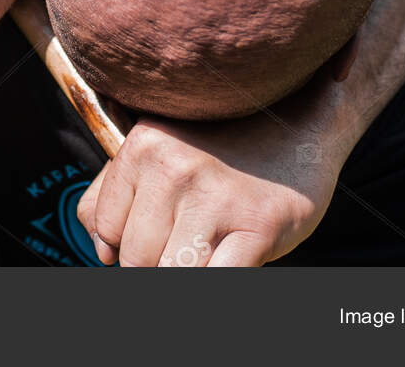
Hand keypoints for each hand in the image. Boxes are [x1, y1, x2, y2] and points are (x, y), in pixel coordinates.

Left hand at [75, 105, 349, 267]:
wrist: (303, 122)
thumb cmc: (226, 146)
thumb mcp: (163, 148)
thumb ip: (118, 191)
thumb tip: (101, 252)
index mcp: (143, 144)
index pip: (104, 228)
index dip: (125, 246)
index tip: (158, 238)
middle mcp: (173, 167)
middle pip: (135, 258)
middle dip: (157, 263)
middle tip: (190, 241)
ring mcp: (215, 197)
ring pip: (168, 274)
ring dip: (185, 272)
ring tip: (209, 249)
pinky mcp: (256, 226)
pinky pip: (214, 281)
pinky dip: (215, 277)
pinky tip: (229, 259)